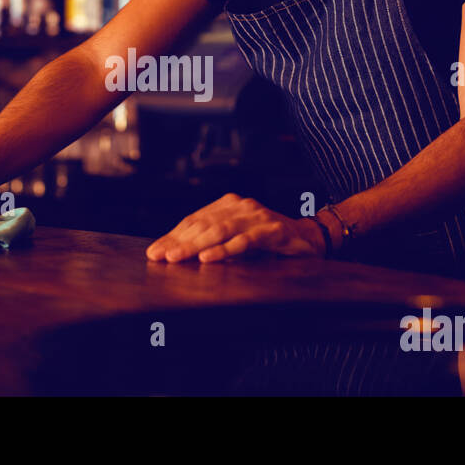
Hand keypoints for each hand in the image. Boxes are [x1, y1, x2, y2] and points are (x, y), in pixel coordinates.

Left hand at [145, 193, 325, 262]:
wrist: (310, 238)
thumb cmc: (268, 242)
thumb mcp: (236, 239)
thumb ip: (213, 241)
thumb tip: (176, 253)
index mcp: (228, 205)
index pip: (194, 220)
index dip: (173, 235)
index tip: (154, 251)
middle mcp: (240, 206)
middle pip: (203, 224)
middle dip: (178, 242)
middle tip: (159, 257)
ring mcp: (256, 216)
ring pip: (220, 230)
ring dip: (195, 246)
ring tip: (176, 258)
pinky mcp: (272, 231)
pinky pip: (244, 241)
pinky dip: (225, 250)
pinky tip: (208, 259)